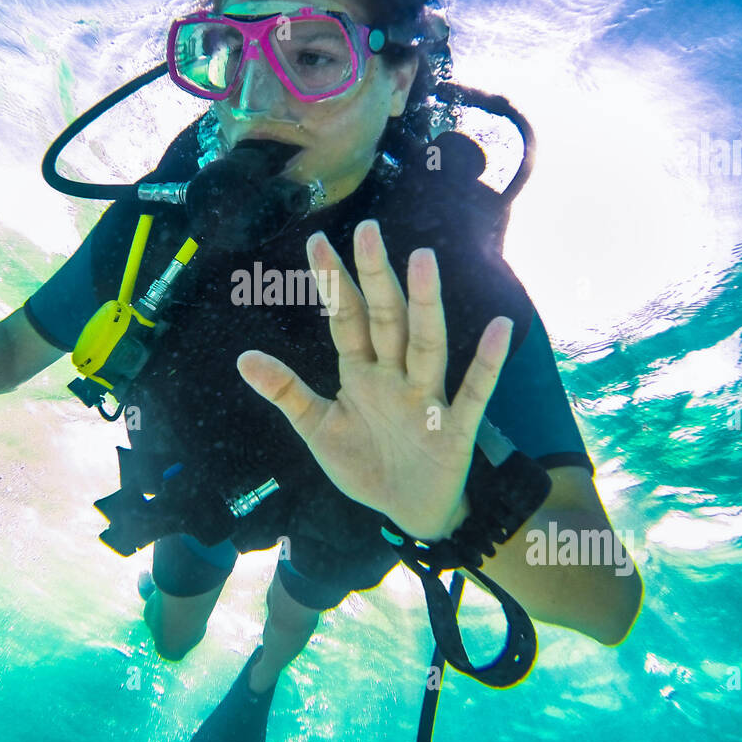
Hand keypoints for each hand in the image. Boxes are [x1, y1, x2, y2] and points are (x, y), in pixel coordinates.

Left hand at [236, 218, 512, 540]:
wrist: (408, 511)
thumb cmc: (365, 462)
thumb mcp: (318, 429)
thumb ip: (287, 392)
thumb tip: (242, 358)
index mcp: (361, 371)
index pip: (346, 318)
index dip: (332, 283)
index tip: (317, 240)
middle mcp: (395, 375)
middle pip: (386, 319)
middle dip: (377, 277)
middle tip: (368, 230)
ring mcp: (426, 398)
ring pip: (427, 345)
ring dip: (426, 305)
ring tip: (424, 261)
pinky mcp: (454, 429)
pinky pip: (473, 393)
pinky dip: (486, 364)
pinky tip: (499, 329)